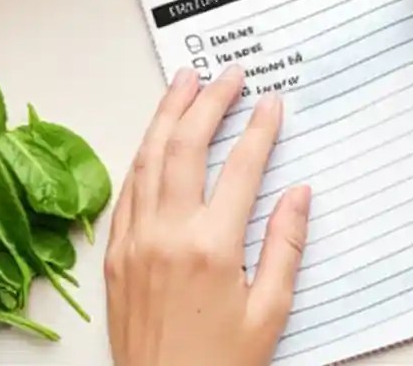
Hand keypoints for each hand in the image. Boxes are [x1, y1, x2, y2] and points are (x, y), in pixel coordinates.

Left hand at [105, 66, 310, 365]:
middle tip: (227, 76)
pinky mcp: (114, 255)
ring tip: (184, 84)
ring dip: (167, 115)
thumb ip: (285, 246)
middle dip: (208, 102)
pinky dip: (143, 155)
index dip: (259, 129)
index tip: (271, 103)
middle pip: (186, 147)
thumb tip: (298, 194)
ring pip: (147, 159)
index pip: (240, 168)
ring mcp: (135, 242)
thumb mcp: (270, 311)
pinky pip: (127, 190)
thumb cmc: (220, 365)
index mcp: (212, 248)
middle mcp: (167, 236)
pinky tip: (154, 139)